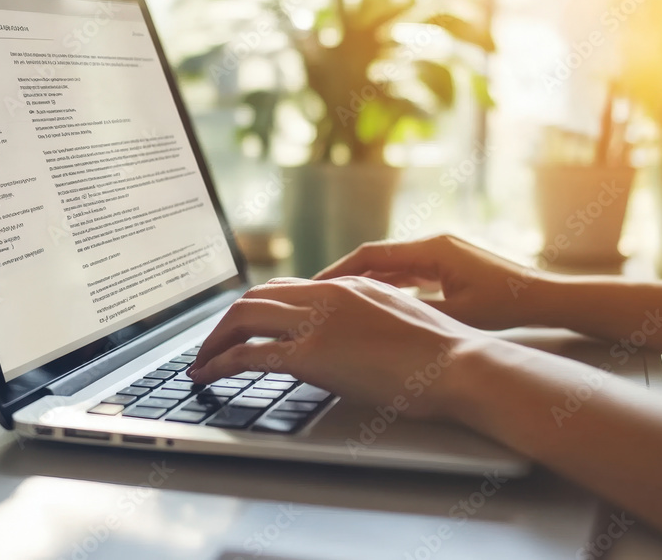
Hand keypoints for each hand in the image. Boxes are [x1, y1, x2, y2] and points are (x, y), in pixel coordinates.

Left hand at [188, 276, 483, 417]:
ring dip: (214, 340)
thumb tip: (348, 335)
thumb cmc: (442, 353)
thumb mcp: (398, 320)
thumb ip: (366, 319)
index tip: (242, 326)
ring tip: (201, 362)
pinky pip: (250, 355)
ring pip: (243, 316)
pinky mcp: (312, 355)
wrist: (460, 364)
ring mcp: (318, 322)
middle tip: (211, 344)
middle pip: (255, 296)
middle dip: (225, 321)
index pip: (285, 287)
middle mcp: (327, 294)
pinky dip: (221, 363)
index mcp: (349, 285)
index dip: (256, 306)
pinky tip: (210, 376)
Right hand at [314, 234, 545, 330]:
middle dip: (348, 276)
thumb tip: (374, 319)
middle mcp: (433, 243)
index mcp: (431, 249)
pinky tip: (376, 300)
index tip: (315, 286)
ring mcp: (442, 252)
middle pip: (378, 257)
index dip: (340, 271)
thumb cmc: (506, 305)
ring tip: (340, 300)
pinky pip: (411, 270)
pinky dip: (391, 283)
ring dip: (368, 280)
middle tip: (318, 295)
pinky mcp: (450, 263)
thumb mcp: (455, 314)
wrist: (544, 296)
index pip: (371, 255)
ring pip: (393, 264)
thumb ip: (413, 312)